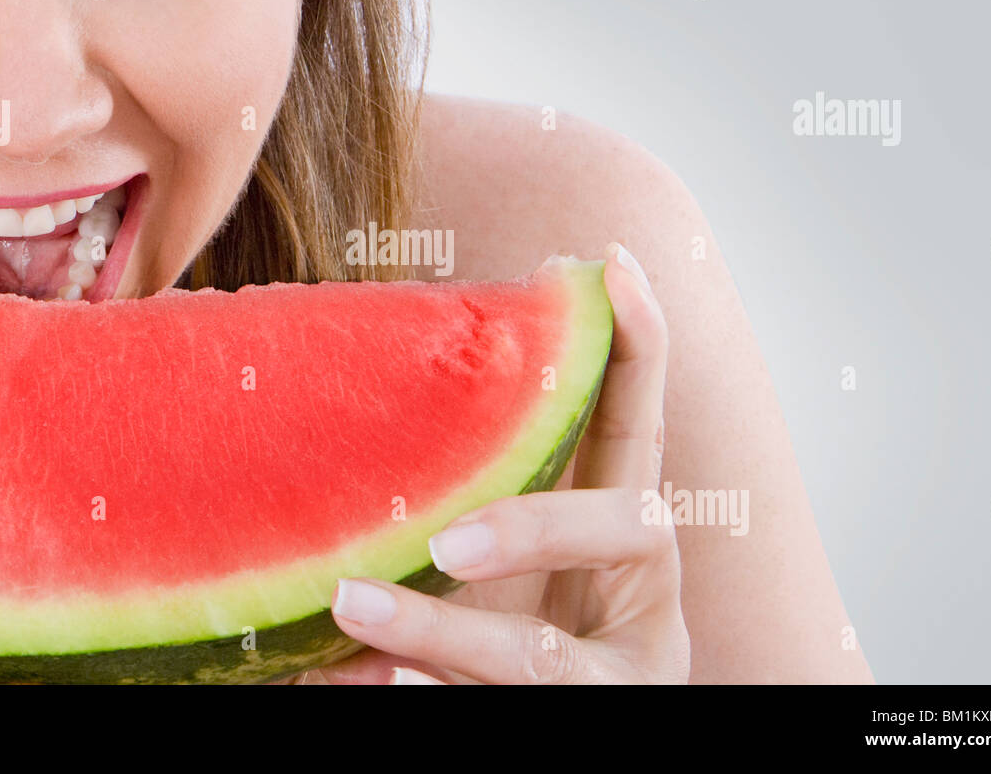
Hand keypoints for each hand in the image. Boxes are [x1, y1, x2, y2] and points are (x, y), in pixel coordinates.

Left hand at [300, 243, 689, 683]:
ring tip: (352, 606)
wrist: (546, 734)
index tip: (610, 262)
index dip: (637, 346)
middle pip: (628, 530)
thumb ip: (457, 508)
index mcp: (620, 535)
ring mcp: (630, 673)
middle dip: (538, 526)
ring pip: (545, 657)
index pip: (636, 427)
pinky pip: (504, 705)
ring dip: (444, 631)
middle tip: (446, 541)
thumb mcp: (490, 568)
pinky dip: (417, 686)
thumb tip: (348, 431)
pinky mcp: (599, 725)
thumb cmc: (508, 649)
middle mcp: (643, 594)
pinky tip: (346, 676)